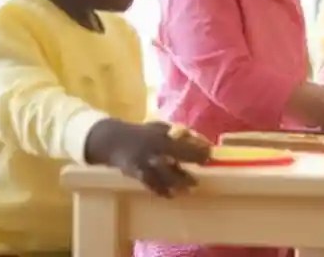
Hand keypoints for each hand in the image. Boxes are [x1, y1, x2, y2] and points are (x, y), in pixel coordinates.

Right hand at [84, 119, 211, 197]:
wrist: (113, 140)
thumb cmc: (142, 133)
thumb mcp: (160, 128)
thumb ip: (179, 133)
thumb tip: (202, 139)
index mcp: (161, 136)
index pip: (183, 142)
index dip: (198, 148)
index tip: (210, 154)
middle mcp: (153, 149)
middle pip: (176, 156)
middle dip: (191, 161)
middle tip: (204, 168)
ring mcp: (144, 162)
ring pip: (163, 174)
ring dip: (178, 181)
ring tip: (191, 188)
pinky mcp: (136, 173)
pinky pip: (150, 184)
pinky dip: (161, 190)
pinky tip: (172, 195)